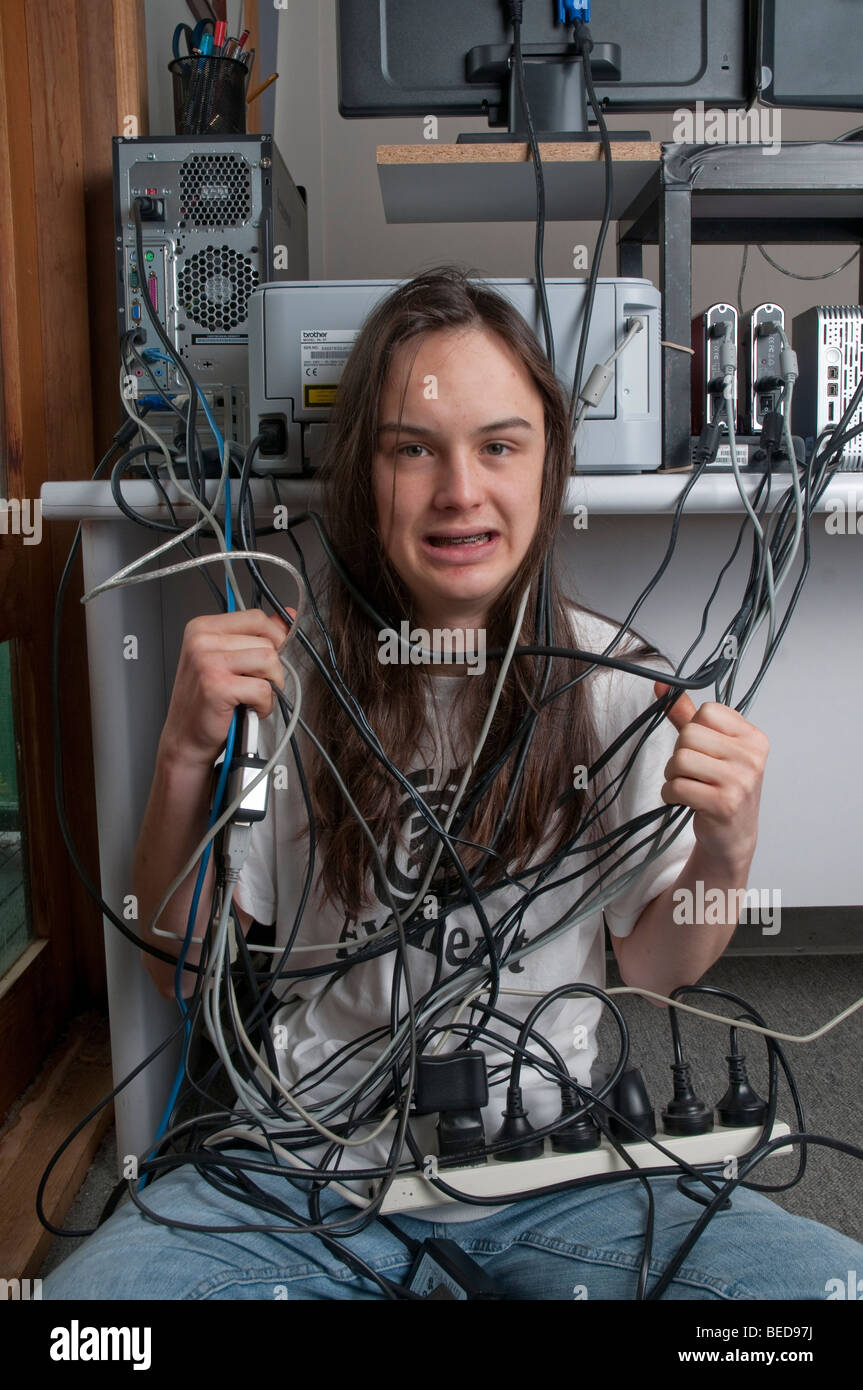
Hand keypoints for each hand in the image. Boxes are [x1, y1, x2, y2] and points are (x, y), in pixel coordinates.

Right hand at [159, 608, 294, 768]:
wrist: (185, 738)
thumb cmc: (206, 702)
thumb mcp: (229, 660)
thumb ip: (257, 636)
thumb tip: (286, 617)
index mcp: (203, 627)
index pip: (256, 617)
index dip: (274, 638)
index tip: (269, 658)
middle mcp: (202, 640)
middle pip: (266, 641)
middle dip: (271, 669)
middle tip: (252, 686)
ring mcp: (208, 661)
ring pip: (269, 661)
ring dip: (270, 686)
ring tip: (250, 697)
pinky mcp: (217, 685)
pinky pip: (264, 688)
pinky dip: (264, 705)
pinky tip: (248, 709)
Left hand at [653, 682, 768, 870]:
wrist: (733, 836)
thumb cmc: (722, 787)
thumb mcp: (712, 748)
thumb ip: (687, 716)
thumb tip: (661, 685)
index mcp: (754, 738)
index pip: (707, 712)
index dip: (694, 730)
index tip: (704, 751)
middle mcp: (752, 757)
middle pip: (690, 734)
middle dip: (679, 754)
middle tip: (692, 773)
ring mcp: (740, 781)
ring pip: (681, 759)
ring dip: (673, 775)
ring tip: (688, 786)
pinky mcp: (723, 803)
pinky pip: (677, 786)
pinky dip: (670, 794)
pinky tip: (684, 800)